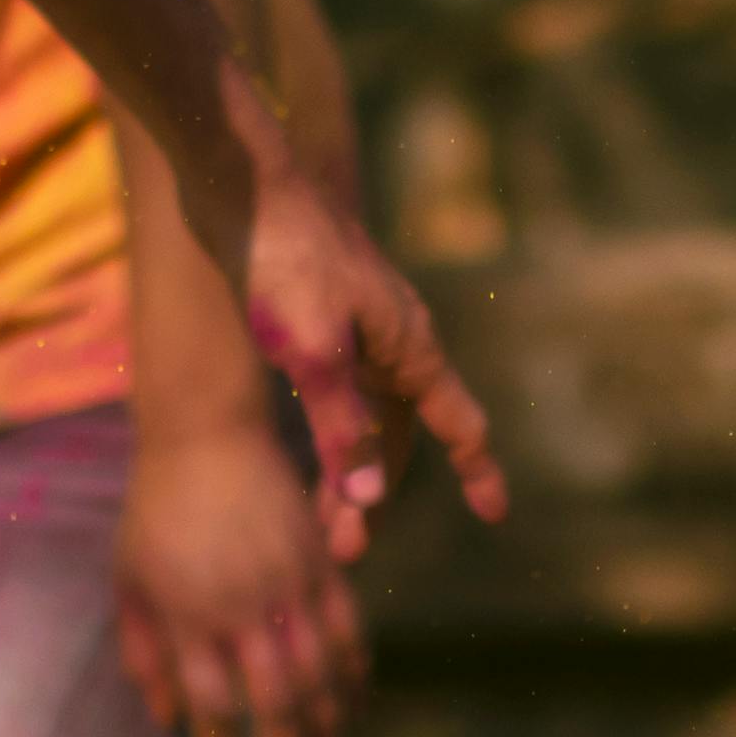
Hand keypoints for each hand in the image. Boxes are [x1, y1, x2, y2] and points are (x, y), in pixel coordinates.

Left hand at [114, 412, 371, 736]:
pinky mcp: (321, 563)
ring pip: (323, 679)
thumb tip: (166, 724)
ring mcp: (289, 585)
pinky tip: (355, 709)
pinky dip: (357, 679)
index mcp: (188, 618)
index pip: (213, 714)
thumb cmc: (157, 510)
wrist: (206, 431)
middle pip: (278, 709)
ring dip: (329, 735)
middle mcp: (242, 609)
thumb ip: (144, 656)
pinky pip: (350, 634)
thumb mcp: (130, 582)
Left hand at [229, 163, 507, 543]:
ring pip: (364, 418)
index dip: (477, 471)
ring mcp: (357, 329)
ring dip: (343, 472)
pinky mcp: (318, 319)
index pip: (459, 422)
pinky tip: (297, 457)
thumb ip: (338, 425)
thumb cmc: (283, 260)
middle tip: (344, 552)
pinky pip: (337, 395)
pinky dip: (325, 435)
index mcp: (407, 346)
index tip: (494, 513)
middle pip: (398, 436)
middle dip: (375, 497)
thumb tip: (369, 500)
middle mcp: (393, 340)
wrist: (241, 184)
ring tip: (312, 524)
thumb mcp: (311, 350)